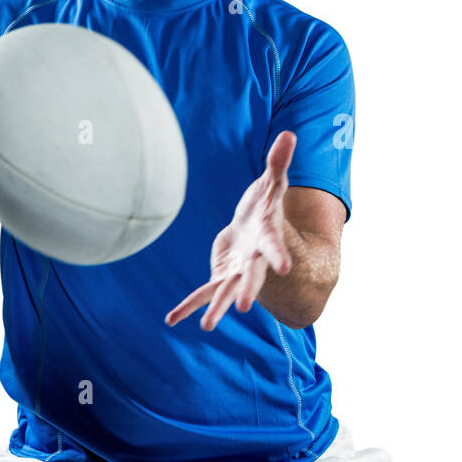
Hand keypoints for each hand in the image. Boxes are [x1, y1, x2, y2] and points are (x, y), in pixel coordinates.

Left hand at [165, 131, 295, 330]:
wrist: (256, 228)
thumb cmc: (266, 204)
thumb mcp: (273, 182)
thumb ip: (279, 162)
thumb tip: (290, 133)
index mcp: (267, 238)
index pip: (273, 246)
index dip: (278, 255)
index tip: (285, 268)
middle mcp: (254, 261)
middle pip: (250, 278)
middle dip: (245, 291)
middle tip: (241, 307)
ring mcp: (237, 271)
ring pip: (224, 292)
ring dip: (215, 309)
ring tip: (206, 328)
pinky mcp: (220, 274)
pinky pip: (202, 292)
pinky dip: (188, 306)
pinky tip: (171, 320)